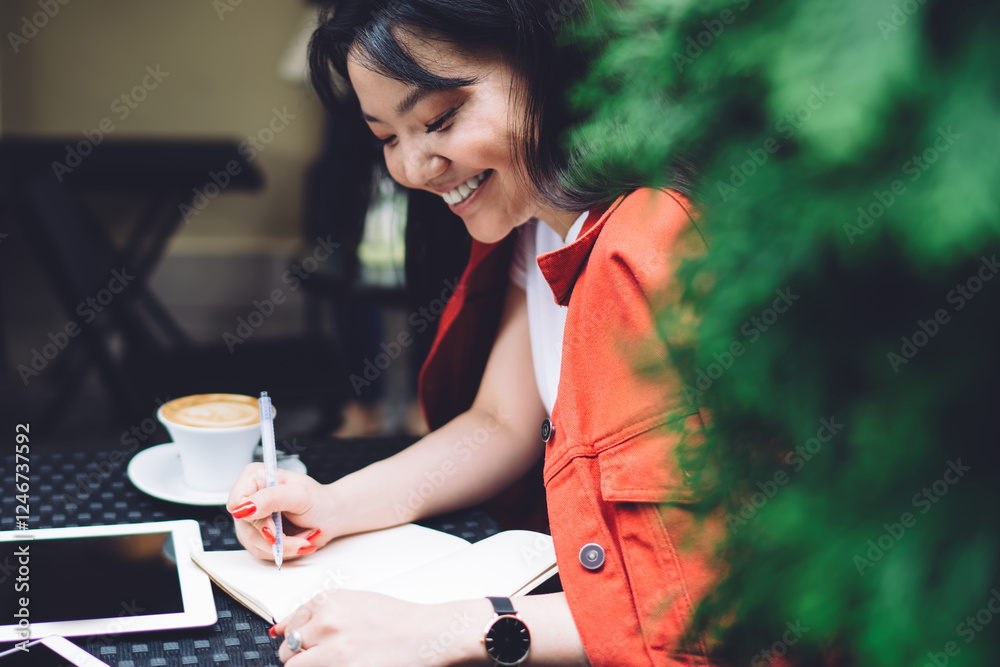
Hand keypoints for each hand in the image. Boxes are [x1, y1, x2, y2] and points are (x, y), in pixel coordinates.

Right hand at [227, 463, 337, 560]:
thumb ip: (272, 498)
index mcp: (256, 478)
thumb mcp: (300, 494)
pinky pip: (261, 551)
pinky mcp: (257, 536)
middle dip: (276, 538)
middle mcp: (251, 497)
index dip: (254, 517)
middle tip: (301, 538)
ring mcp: (252, 519)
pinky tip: (297, 541)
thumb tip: (244, 508)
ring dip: (282, 546)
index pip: (237, 501)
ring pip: (253, 543)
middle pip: (246, 527)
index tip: (274, 527)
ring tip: (303, 538)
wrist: (331, 517)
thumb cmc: (319, 501)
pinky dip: (282, 551)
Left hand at [274, 590, 483, 665]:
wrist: (427, 633)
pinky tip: (347, 663)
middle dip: (298, 656)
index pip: (291, 623)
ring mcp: (334, 650)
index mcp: (329, 600)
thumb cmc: (398, 619)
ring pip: (295, 665)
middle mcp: (327, 623)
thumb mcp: (355, 603)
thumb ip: (319, 613)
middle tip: (321, 656)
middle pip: (288, 649)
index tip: (306, 643)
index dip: (297, 637)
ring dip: (307, 665)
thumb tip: (280, 629)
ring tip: (332, 661)